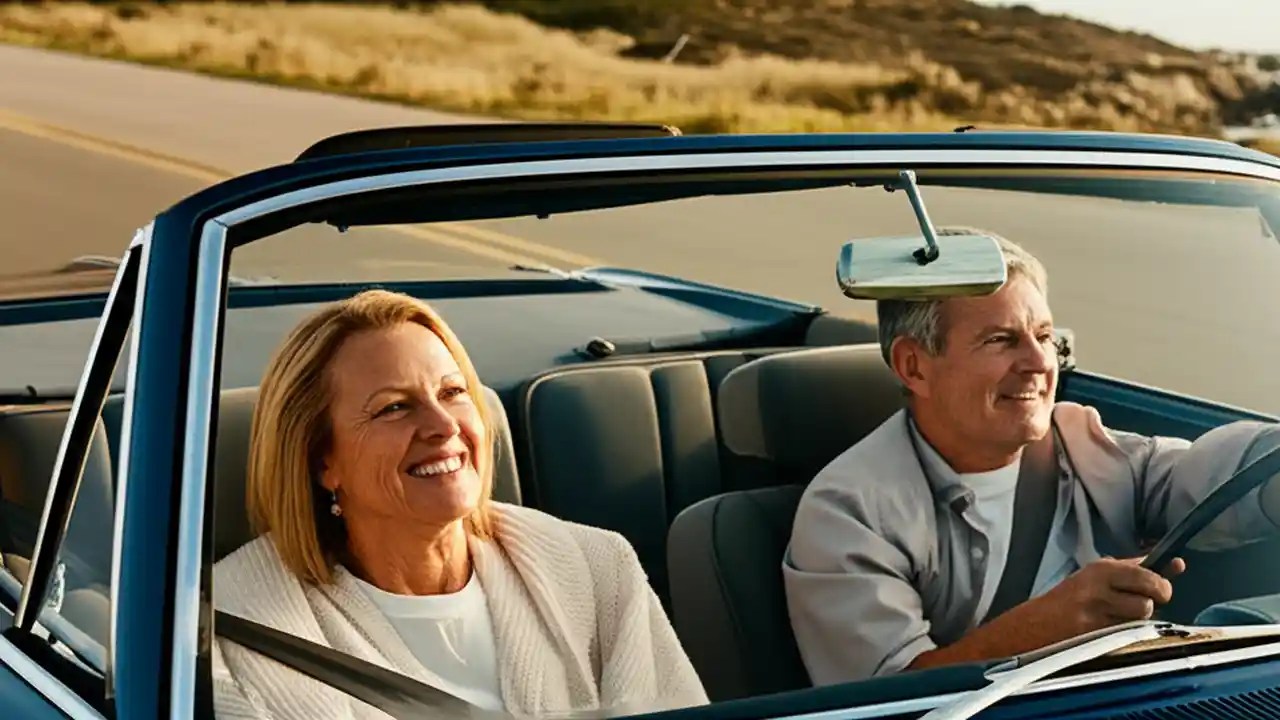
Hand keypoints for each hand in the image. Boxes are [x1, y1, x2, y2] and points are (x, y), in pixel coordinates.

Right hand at [1032, 556, 1185, 636]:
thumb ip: (1131, 569)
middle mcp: (1101, 587)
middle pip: (1151, 595)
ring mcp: (1099, 612)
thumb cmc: (1070, 598)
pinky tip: (1113, 626)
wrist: (1038, 623)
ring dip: (1139, 617)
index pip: (1146, 571)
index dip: (1164, 578)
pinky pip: (1130, 631)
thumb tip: (1171, 563)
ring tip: (1122, 614)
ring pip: (1143, 615)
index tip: (1175, 571)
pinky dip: (1128, 630)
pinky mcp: (1098, 633)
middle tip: (1149, 600)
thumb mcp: (1096, 576)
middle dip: (1156, 599)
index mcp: (1102, 569)